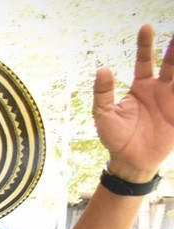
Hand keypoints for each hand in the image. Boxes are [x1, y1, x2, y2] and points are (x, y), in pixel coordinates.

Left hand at [95, 26, 173, 181]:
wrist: (131, 160)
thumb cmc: (115, 137)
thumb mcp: (104, 115)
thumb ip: (103, 94)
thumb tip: (102, 69)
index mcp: (141, 87)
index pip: (144, 60)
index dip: (145, 45)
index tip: (145, 27)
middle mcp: (159, 90)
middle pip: (170, 65)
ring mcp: (172, 101)